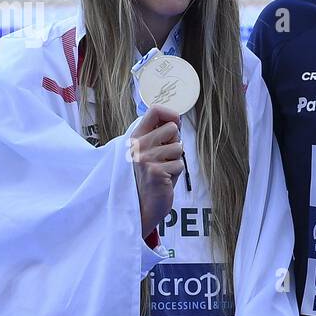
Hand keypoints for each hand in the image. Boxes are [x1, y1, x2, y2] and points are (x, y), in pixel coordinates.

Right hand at [131, 105, 184, 238]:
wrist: (143, 205)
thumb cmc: (151, 176)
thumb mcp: (151, 151)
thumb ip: (160, 134)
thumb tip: (177, 118)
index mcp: (136, 136)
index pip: (155, 110)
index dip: (171, 114)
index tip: (174, 124)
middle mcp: (137, 145)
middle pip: (173, 128)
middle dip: (175, 143)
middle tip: (164, 158)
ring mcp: (144, 158)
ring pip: (178, 147)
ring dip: (175, 160)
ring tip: (163, 170)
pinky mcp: (155, 171)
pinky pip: (179, 164)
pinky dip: (176, 173)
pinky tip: (164, 179)